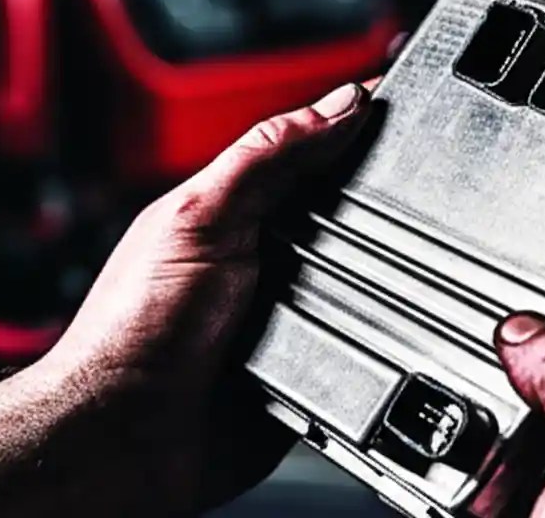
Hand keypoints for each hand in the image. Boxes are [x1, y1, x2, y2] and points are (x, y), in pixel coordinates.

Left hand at [37, 82, 372, 512]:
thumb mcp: (201, 216)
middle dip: (384, 211)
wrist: (127, 439)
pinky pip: (368, 346)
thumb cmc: (133, 327)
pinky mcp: (313, 369)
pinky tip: (381, 333)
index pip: (312, 153)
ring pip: (369, 283)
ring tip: (401, 273)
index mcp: (238, 208)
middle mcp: (268, 258)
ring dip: (385, 281)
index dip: (358, 129)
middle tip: (417, 200)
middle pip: (351, 218)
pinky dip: (380, 340)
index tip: (410, 107)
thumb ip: (266, 156)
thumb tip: (339, 105)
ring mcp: (292, 315)